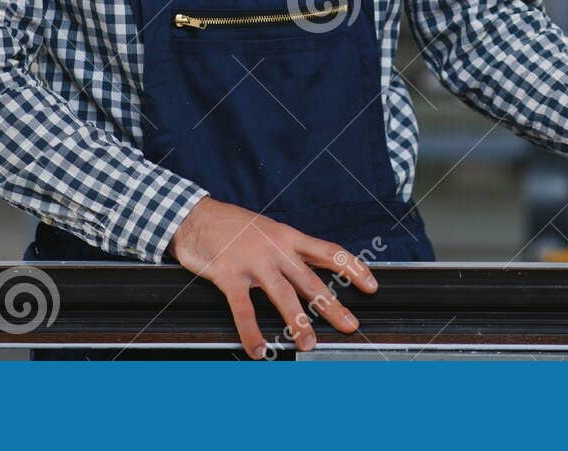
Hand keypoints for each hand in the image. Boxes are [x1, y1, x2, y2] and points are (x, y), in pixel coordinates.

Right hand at [168, 196, 376, 357]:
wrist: (196, 217)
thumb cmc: (233, 226)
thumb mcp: (268, 230)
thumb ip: (287, 250)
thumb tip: (309, 273)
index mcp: (288, 236)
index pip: (330, 251)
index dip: (353, 268)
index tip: (371, 285)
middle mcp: (276, 249)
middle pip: (311, 281)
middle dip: (333, 306)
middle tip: (350, 325)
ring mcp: (254, 263)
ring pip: (283, 296)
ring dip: (298, 323)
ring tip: (308, 343)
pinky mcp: (230, 276)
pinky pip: (244, 310)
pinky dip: (252, 333)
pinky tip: (259, 350)